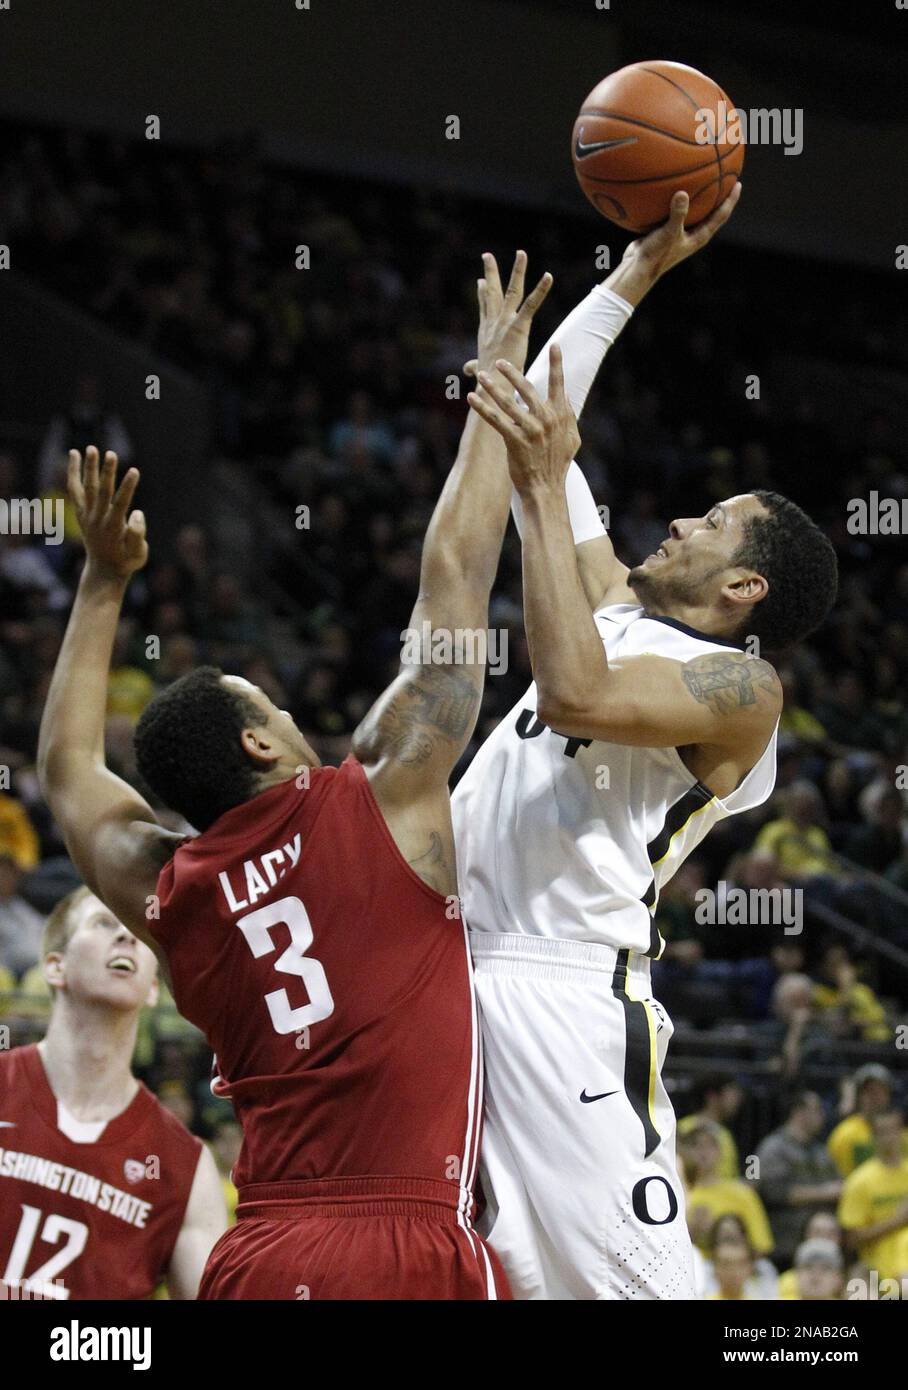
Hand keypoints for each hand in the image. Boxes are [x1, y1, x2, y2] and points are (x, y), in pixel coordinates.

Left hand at [69, 446, 147, 582]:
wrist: (104, 570)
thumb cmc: (127, 561)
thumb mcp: (139, 554)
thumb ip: (138, 536)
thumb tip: (137, 514)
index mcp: (114, 529)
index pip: (121, 504)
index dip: (128, 487)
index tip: (134, 470)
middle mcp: (97, 520)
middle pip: (101, 492)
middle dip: (107, 473)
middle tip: (110, 453)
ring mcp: (87, 516)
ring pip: (86, 488)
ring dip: (89, 468)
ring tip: (91, 448)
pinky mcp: (81, 513)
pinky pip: (75, 490)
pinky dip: (73, 473)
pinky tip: (75, 455)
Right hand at [464, 251, 551, 380]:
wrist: (492, 389)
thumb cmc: (487, 384)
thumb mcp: (479, 371)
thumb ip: (474, 368)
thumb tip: (467, 370)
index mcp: (486, 333)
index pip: (484, 308)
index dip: (482, 294)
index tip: (480, 281)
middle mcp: (493, 324)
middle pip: (491, 292)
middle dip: (490, 273)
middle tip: (487, 255)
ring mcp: (505, 323)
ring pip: (512, 291)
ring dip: (517, 271)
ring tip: (521, 253)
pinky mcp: (518, 327)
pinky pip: (531, 304)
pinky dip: (541, 290)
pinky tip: (548, 276)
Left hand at [468, 344, 579, 495]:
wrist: (546, 488)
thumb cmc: (558, 464)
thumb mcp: (572, 439)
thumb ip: (569, 416)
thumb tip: (564, 396)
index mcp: (560, 416)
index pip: (559, 384)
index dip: (557, 364)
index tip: (554, 345)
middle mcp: (546, 420)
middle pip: (527, 388)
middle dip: (512, 372)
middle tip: (499, 361)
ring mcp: (530, 430)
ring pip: (508, 402)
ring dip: (492, 387)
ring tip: (481, 375)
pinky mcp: (514, 441)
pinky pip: (495, 420)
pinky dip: (482, 408)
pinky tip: (471, 398)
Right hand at [607, 182, 741, 305]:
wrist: (638, 268)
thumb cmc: (656, 254)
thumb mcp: (668, 233)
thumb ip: (677, 214)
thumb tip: (683, 193)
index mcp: (699, 236)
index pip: (721, 215)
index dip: (730, 200)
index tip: (738, 184)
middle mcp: (693, 234)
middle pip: (712, 212)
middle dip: (719, 196)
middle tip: (726, 177)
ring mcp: (680, 233)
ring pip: (694, 212)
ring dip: (698, 197)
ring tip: (701, 179)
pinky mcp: (667, 231)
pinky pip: (676, 211)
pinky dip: (676, 200)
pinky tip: (671, 187)